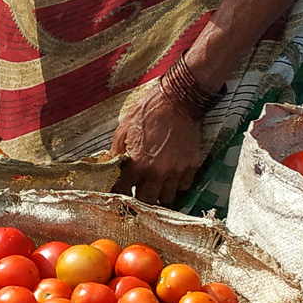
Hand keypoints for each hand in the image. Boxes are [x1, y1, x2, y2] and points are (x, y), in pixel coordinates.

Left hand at [111, 80, 206, 205]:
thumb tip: (110, 169)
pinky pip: (185, 186)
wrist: (178, 100)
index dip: (118, 193)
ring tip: (154, 189)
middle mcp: (158, 171)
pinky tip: (169, 178)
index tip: (117, 192)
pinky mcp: (193, 164)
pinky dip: (176, 186)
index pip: (123, 191)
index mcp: (138, 164)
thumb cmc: (148, 113)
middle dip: (140, 201)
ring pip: (168, 198)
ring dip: (159, 195)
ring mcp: (178, 170)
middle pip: (148, 201)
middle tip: (136, 194)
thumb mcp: (122, 131)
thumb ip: (116, 154)